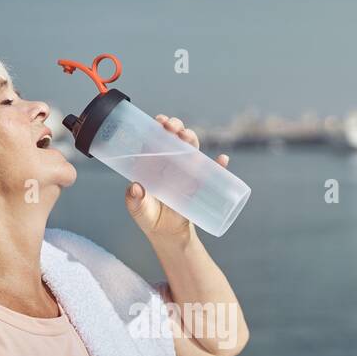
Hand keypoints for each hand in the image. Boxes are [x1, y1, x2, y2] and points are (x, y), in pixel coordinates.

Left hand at [125, 115, 230, 244]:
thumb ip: (134, 199)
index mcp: (153, 165)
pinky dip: (219, 165)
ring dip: (192, 139)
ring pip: (191, 149)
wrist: (168, 235)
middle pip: (174, 139)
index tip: (160, 120)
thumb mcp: (139, 210)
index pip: (155, 140)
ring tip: (188, 137)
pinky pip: (211, 172)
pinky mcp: (199, 184)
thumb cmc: (150, 219)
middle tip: (173, 127)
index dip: (158, 127)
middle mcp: (170, 164)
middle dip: (175, 128)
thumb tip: (136, 186)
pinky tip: (222, 160)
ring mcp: (185, 172)